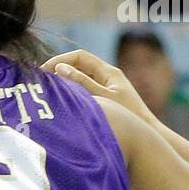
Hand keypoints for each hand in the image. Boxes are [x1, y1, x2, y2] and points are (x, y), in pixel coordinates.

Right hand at [40, 49, 156, 124]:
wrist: (147, 133)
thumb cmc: (129, 116)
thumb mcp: (102, 97)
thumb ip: (81, 82)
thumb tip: (59, 68)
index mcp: (108, 71)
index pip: (79, 56)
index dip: (61, 59)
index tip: (44, 70)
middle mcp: (107, 76)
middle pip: (78, 66)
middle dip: (59, 69)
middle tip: (41, 80)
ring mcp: (106, 87)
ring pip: (80, 78)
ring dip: (64, 82)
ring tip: (47, 90)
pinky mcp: (104, 99)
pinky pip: (83, 91)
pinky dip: (71, 92)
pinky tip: (61, 102)